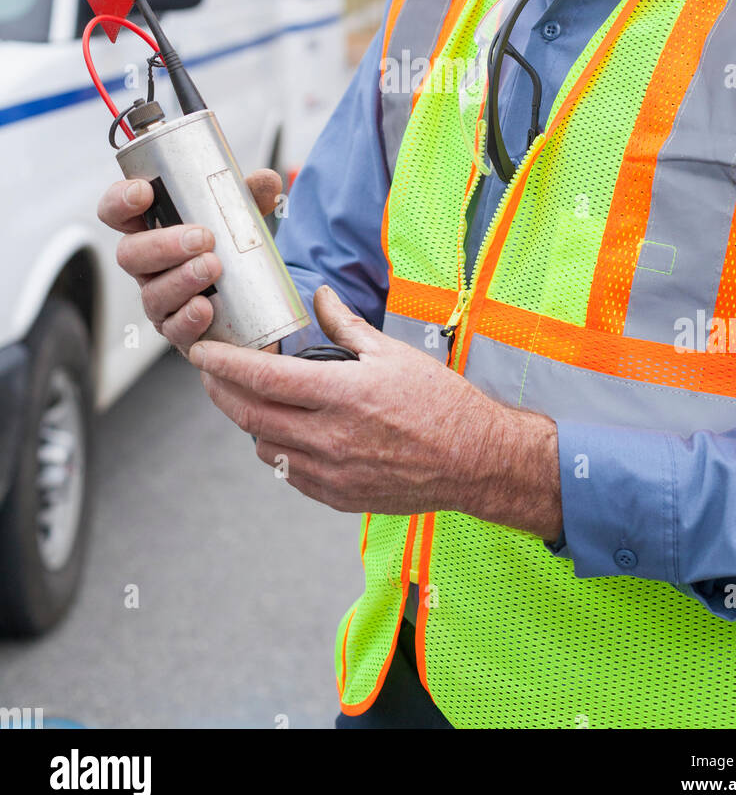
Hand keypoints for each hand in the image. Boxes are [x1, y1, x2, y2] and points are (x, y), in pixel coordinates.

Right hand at [97, 167, 283, 357]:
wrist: (252, 300)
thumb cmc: (230, 249)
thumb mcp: (240, 218)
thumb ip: (250, 197)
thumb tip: (267, 180)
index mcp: (153, 229)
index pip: (117, 212)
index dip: (120, 201)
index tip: (144, 191)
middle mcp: (149, 266)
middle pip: (129, 254)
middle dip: (162, 244)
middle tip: (201, 237)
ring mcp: (160, 300)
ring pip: (152, 293)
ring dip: (180, 280)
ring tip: (212, 267)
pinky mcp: (178, 329)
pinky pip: (174, 328)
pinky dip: (188, 318)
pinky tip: (205, 307)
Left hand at [187, 285, 562, 539]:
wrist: (474, 459)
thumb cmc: (440, 402)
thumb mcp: (392, 352)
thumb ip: (346, 326)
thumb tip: (321, 297)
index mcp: (341, 394)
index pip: (262, 379)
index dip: (224, 364)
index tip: (203, 353)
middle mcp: (329, 437)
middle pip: (250, 415)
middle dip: (221, 392)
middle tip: (211, 374)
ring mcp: (330, 472)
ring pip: (264, 446)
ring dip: (250, 421)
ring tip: (254, 400)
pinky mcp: (337, 497)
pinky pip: (288, 473)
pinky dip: (278, 449)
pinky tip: (287, 431)